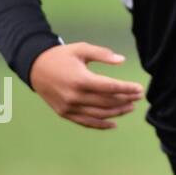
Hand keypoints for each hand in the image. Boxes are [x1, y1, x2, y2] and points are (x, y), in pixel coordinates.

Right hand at [29, 42, 143, 129]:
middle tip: (138, 97)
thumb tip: (122, 60)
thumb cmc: (62, 56)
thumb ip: (103, 54)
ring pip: (99, 114)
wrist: (35, 68)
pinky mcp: (64, 113)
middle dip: (126, 100)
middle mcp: (75, 96)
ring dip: (117, 112)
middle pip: (107, 102)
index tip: (140, 89)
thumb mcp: (81, 49)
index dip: (127, 89)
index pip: (110, 88)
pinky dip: (101, 125)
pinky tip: (113, 124)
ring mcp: (69, 107)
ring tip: (130, 107)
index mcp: (80, 79)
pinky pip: (86, 122)